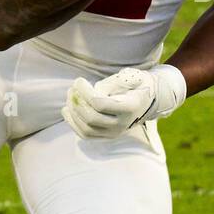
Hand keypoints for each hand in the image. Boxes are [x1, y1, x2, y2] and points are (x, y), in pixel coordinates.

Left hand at [62, 65, 186, 139]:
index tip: (79, 80)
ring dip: (73, 112)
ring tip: (70, 96)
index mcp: (130, 107)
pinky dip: (72, 123)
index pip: (100, 104)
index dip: (85, 92)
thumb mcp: (131, 76)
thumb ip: (113, 83)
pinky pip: (85, 135)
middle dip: (76, 101)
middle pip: (91, 117)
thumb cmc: (137, 84)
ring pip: (86, 128)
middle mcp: (122, 124)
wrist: (146, 100)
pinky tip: (67, 109)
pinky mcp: (106, 136)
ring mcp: (114, 133)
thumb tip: (94, 91)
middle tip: (72, 88)